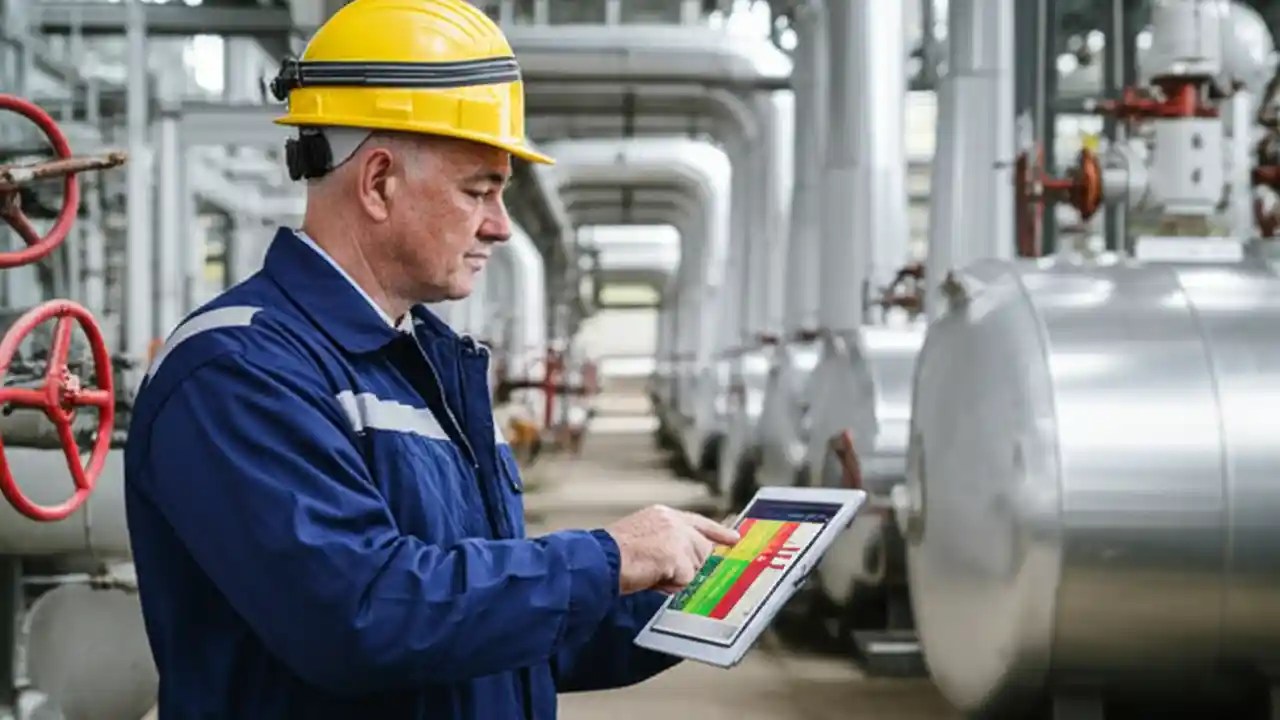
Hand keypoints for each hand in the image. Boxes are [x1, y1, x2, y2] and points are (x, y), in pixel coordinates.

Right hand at [603, 505, 740, 594]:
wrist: (601, 560)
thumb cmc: (613, 556)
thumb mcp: (642, 539)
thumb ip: (666, 544)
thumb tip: (685, 562)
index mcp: (663, 515)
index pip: (698, 522)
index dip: (718, 531)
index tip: (734, 538)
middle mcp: (674, 522)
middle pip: (702, 549)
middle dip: (688, 566)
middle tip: (662, 571)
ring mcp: (678, 537)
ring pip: (695, 566)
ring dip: (677, 577)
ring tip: (651, 572)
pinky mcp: (679, 556)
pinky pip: (685, 580)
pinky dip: (670, 585)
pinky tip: (652, 578)